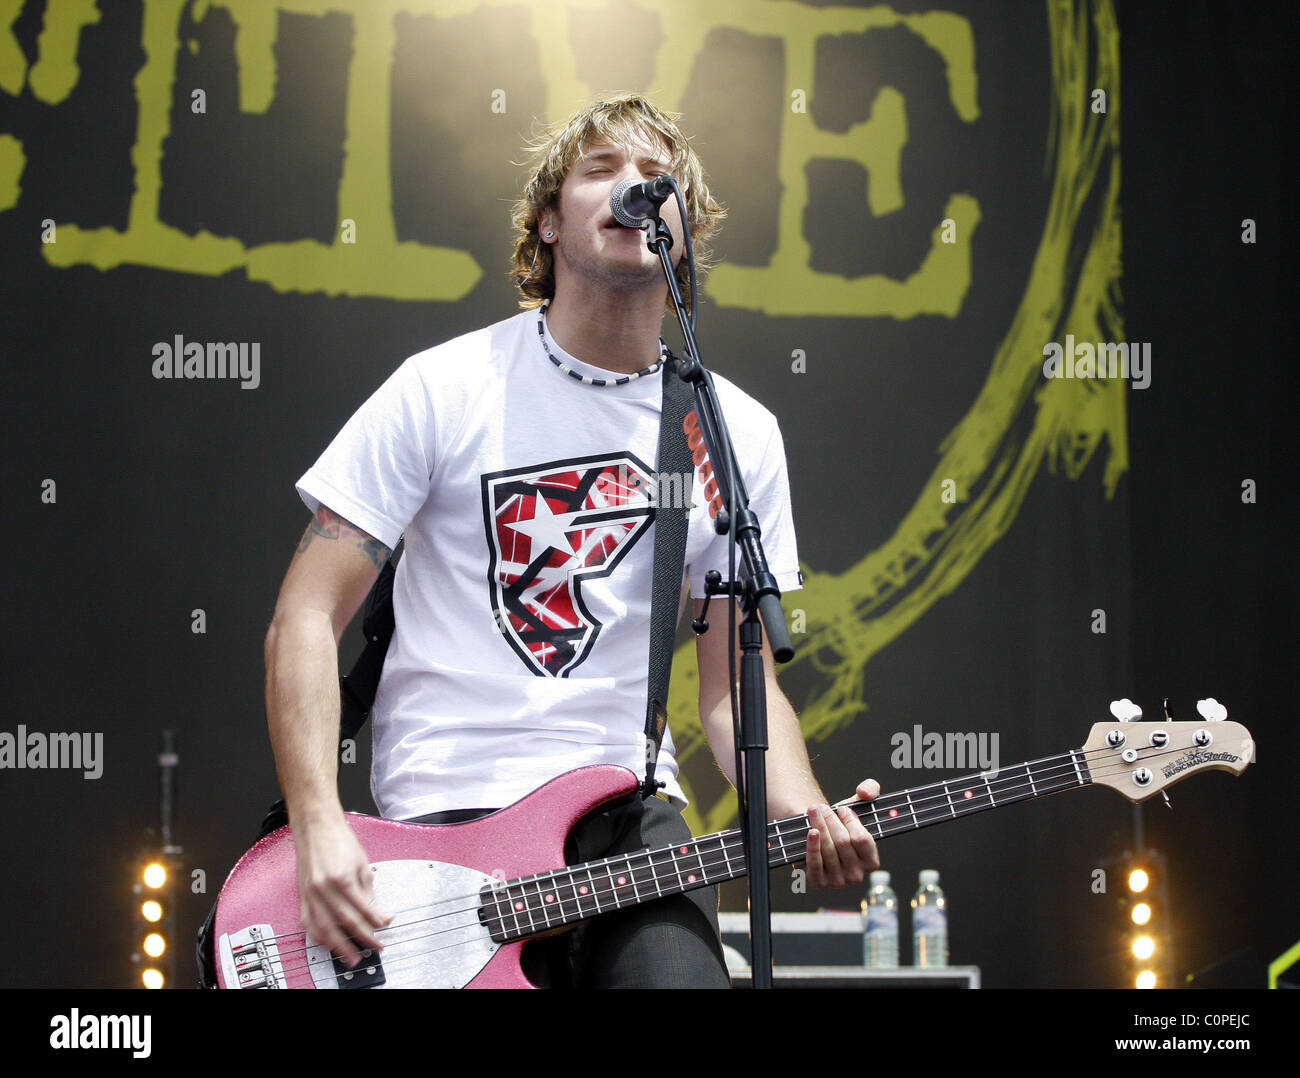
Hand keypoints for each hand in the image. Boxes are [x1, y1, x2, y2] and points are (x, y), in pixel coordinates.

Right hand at [293, 812, 392, 966]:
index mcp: (342, 878)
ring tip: (351, 956)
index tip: (384, 931)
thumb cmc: (339, 840)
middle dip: (361, 939)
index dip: (374, 924)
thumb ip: (370, 893)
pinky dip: (319, 937)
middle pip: (344, 922)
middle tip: (374, 948)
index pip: (362, 910)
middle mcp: (324, 888)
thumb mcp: (362, 864)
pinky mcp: (302, 896)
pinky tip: (329, 944)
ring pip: (324, 928)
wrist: (316, 828)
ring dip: (339, 946)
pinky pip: (309, 923)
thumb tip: (381, 914)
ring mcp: (310, 893)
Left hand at [803, 779, 881, 887]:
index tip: (843, 809)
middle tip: (821, 808)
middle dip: (831, 821)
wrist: (819, 836)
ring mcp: (838, 881)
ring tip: (813, 812)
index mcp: (871, 862)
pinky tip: (810, 831)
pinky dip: (812, 846)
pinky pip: (815, 863)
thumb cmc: (841, 823)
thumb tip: (864, 792)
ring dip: (819, 827)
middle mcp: (857, 875)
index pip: (862, 840)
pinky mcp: (819, 883)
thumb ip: (870, 790)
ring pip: (828, 850)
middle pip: (843, 843)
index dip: (851, 822)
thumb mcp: (858, 804)